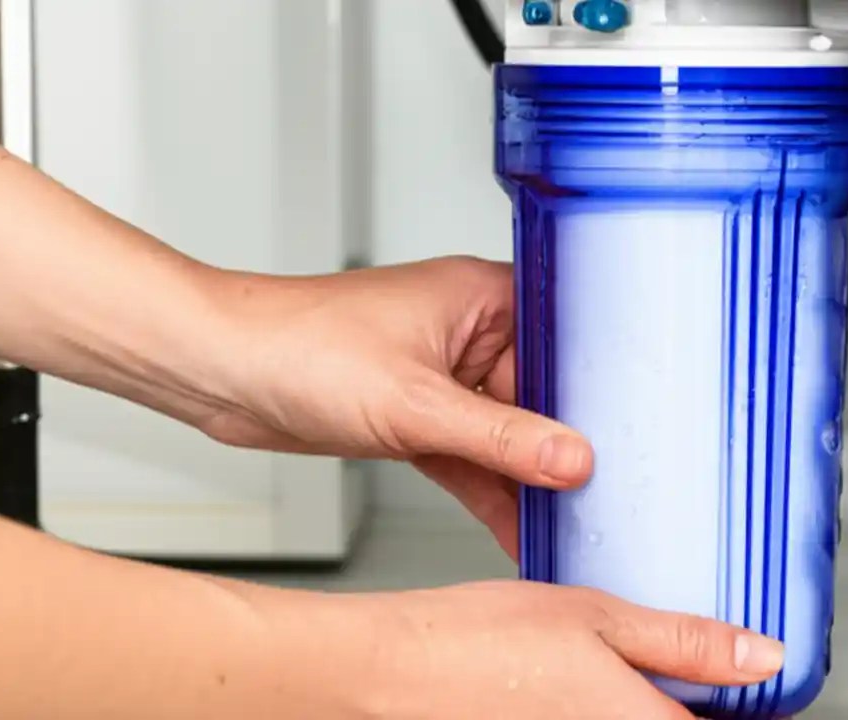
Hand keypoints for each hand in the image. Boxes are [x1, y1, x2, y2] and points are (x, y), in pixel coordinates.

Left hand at [199, 257, 591, 557]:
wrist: (217, 370)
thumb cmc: (297, 344)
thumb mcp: (414, 402)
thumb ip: (500, 438)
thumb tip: (571, 458)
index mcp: (480, 297)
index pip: (564, 339)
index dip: (600, 385)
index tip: (631, 430)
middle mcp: (467, 334)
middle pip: (540, 395)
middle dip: (565, 444)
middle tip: (605, 493)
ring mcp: (441, 378)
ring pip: (505, 433)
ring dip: (526, 476)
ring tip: (569, 520)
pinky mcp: (414, 417)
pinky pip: (469, 457)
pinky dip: (488, 490)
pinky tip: (517, 527)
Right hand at [321, 580, 785, 718]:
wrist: (387, 676)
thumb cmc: (474, 644)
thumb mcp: (595, 617)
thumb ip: (684, 641)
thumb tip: (760, 656)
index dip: (750, 710)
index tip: (754, 689)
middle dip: (693, 707)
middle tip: (692, 677)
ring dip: (646, 708)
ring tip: (624, 676)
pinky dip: (606, 714)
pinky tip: (579, 691)